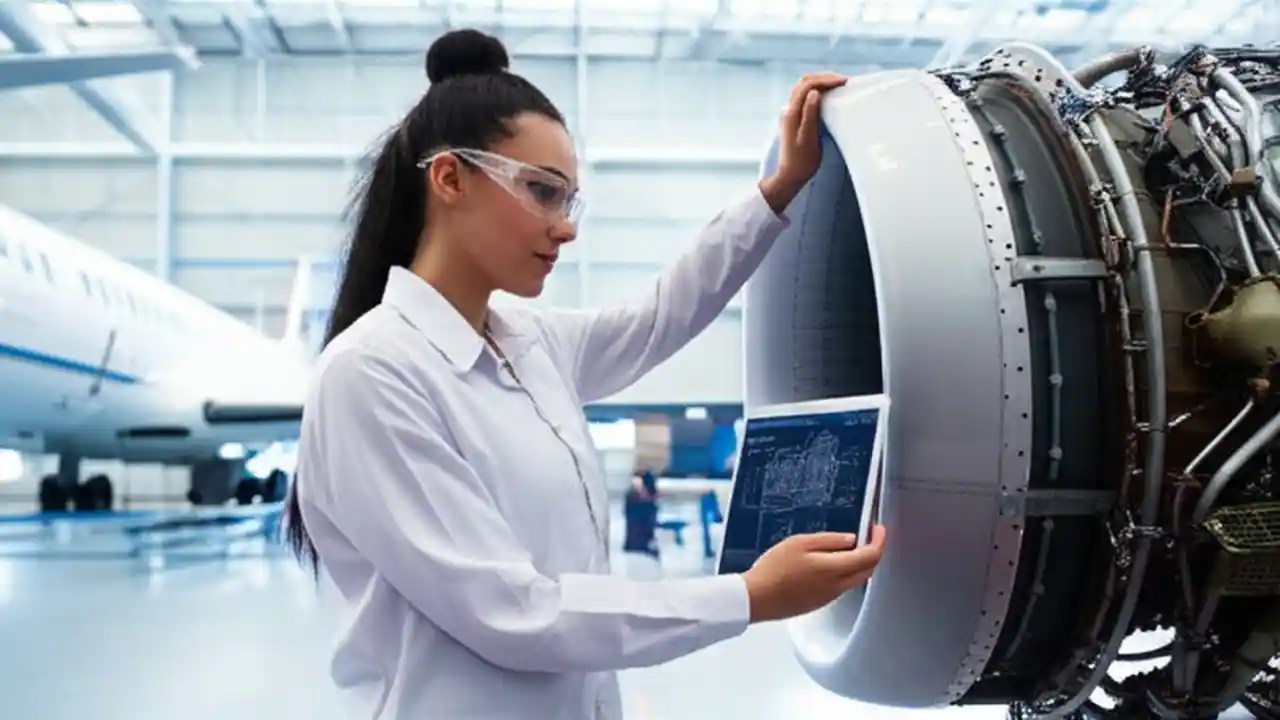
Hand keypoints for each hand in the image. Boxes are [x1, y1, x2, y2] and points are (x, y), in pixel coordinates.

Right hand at [741, 524, 885, 623]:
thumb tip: (851, 539)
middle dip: (873, 552)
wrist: (757, 598)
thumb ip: (829, 540)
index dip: (878, 541)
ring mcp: (829, 597)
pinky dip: (847, 572)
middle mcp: (836, 586)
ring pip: (856, 579)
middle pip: (868, 570)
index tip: (878, 530)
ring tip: (850, 547)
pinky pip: (842, 586)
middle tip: (869, 537)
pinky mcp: (820, 602)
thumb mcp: (800, 543)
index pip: (869, 556)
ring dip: (860, 563)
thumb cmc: (774, 569)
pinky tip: (832, 563)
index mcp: (833, 569)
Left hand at [759, 72, 847, 213]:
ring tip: (840, 87)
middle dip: (825, 78)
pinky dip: (819, 92)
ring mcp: (791, 113)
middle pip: (805, 83)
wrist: (790, 176)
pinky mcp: (795, 118)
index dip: (826, 80)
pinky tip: (830, 97)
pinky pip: (806, 98)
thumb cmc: (802, 161)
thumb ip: (810, 114)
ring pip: (805, 89)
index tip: (845, 82)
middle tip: (844, 82)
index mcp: (791, 112)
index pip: (808, 85)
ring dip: (822, 84)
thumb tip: (815, 92)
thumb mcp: (809, 138)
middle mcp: (789, 109)